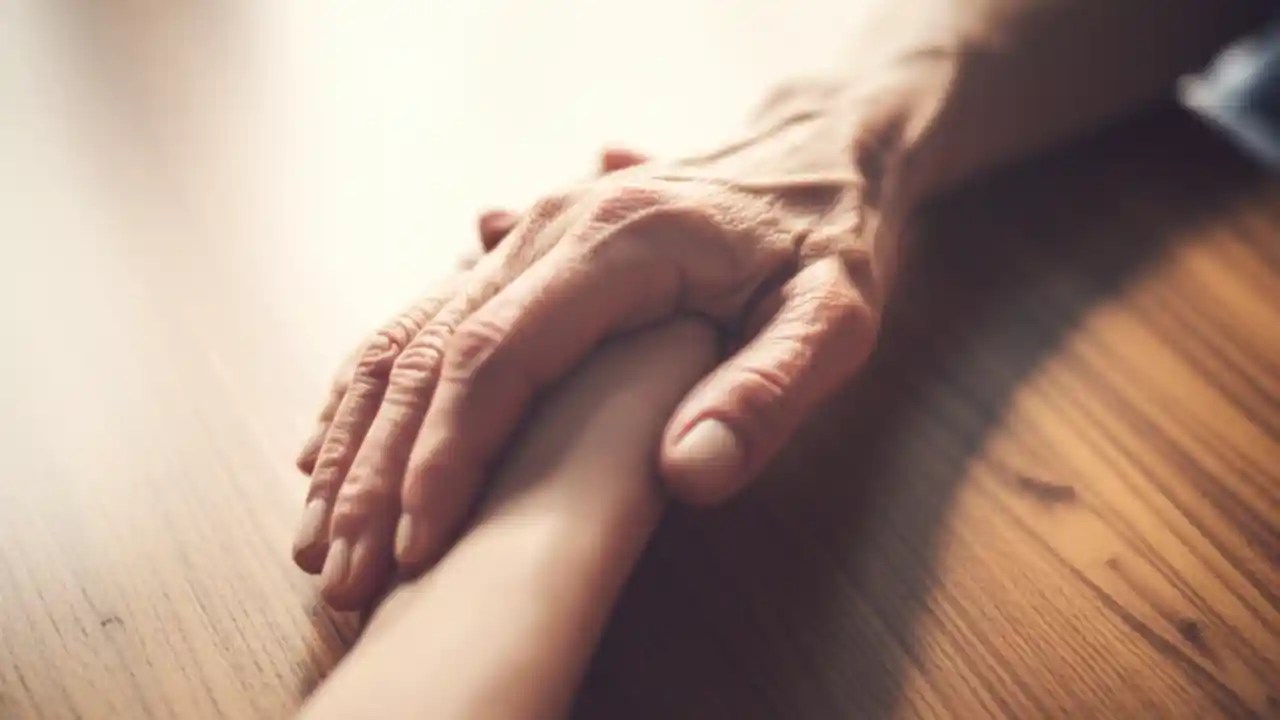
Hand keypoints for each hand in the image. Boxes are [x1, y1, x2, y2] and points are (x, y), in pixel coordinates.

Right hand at [296, 105, 902, 608]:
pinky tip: (334, 439)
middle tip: (349, 565)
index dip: (451, 454)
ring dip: (358, 434)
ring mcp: (530, 236)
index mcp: (615, 244)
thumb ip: (767, 390)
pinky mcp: (525, 252)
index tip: (419, 539)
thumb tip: (686, 475)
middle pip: (431, 351)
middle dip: (382, 465)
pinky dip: (372, 387)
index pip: (499, 356)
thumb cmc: (827, 239)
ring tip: (321, 526)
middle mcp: (551, 231)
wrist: (817, 151)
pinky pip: (425, 316)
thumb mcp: (832, 316)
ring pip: (410, 333)